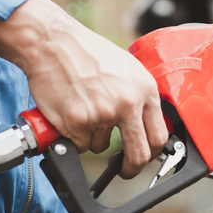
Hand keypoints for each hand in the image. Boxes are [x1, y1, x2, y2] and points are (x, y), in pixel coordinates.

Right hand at [0, 0, 167, 177]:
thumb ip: (138, 97)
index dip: (151, 153)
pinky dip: (73, 135)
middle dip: (130, 168)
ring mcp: (103, 115)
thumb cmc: (87, 53)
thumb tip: (145, 125)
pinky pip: (80, 144)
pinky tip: (70, 112)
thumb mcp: (127, 69)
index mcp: (145, 90)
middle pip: (138, 154)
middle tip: (123, 170)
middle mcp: (128, 104)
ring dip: (91, 137)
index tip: (143, 157)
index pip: (159, 136)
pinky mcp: (79, 122)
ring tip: (82, 110)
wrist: (53, 43)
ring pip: (100, 146)